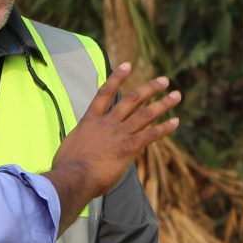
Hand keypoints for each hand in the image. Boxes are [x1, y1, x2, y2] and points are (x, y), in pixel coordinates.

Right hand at [45, 64, 180, 218]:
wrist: (72, 177)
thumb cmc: (66, 167)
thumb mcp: (70, 146)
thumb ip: (82, 140)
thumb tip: (81, 147)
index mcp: (90, 120)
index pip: (104, 93)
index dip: (117, 77)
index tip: (127, 65)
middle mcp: (107, 123)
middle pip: (131, 99)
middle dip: (150, 88)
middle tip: (164, 80)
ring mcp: (118, 134)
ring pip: (144, 114)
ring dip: (162, 104)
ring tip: (176, 95)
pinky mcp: (128, 148)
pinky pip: (150, 135)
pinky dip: (164, 128)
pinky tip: (175, 122)